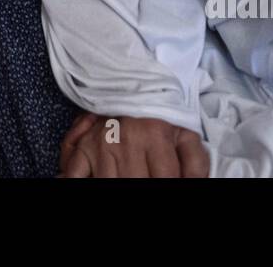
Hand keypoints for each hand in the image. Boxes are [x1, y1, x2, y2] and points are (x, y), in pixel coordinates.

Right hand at [59, 112, 208, 177]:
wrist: (126, 86)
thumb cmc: (158, 117)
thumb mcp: (184, 134)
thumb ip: (196, 163)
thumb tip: (195, 185)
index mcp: (156, 135)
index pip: (166, 179)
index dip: (169, 187)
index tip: (167, 184)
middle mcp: (127, 140)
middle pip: (136, 183)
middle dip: (142, 185)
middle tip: (146, 177)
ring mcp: (101, 145)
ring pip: (109, 183)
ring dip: (118, 184)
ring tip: (127, 176)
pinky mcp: (82, 148)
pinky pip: (77, 175)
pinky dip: (83, 181)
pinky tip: (97, 177)